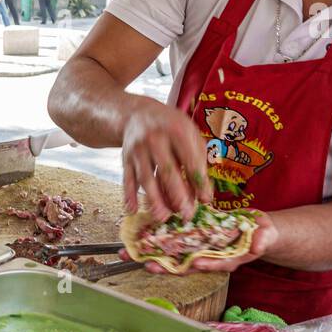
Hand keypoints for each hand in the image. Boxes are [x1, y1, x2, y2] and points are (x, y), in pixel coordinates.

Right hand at [120, 97, 211, 219]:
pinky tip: (133, 210)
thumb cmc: (171, 128)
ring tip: (162, 217)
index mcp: (177, 131)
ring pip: (146, 178)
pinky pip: (127, 179)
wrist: (137, 114)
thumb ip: (198, 161)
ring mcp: (138, 150)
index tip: (205, 201)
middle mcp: (156, 139)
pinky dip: (129, 195)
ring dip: (154, 199)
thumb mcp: (189, 135)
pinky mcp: (126, 159)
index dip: (198, 182)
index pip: (190, 160)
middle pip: (167, 170)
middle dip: (177, 195)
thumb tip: (202, 195)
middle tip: (186, 214)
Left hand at [139, 210, 277, 273]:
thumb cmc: (262, 234)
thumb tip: (259, 244)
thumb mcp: (266, 235)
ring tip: (131, 254)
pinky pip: (171, 240)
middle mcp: (208, 257)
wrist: (256, 230)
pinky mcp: (191, 237)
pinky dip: (155, 239)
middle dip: (165, 266)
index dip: (202, 264)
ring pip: (172, 255)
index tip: (192, 263)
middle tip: (148, 265)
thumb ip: (262, 240)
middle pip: (184, 265)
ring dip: (152, 255)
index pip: (211, 264)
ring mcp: (198, 249)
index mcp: (225, 260)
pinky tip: (138, 237)